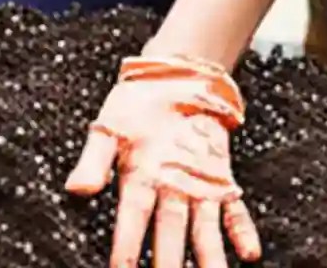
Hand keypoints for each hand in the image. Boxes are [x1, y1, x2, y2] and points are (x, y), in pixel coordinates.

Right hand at [65, 56, 261, 266]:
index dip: (126, 248)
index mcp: (138, 180)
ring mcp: (197, 185)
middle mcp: (169, 190)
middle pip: (170, 235)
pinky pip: (234, 209)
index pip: (132, 221)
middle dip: (170, 264)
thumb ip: (94, 160)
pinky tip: (249, 253)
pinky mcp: (221, 176)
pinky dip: (242, 230)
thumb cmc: (136, 103)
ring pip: (203, 231)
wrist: (174, 76)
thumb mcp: (109, 127)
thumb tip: (76, 190)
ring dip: (210, 258)